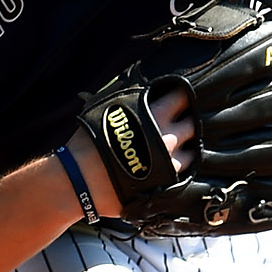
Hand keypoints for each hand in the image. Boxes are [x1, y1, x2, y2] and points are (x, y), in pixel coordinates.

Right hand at [72, 86, 197, 219]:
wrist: (78, 181)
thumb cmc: (86, 144)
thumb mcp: (104, 110)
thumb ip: (126, 98)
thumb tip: (137, 86)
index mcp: (154, 115)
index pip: (183, 97)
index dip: (184, 97)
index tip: (182, 100)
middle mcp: (167, 138)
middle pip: (193, 124)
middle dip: (189, 123)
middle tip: (182, 124)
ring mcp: (169, 163)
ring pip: (192, 152)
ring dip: (186, 149)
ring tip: (175, 149)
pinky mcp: (166, 186)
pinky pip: (183, 176)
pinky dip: (179, 170)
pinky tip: (170, 167)